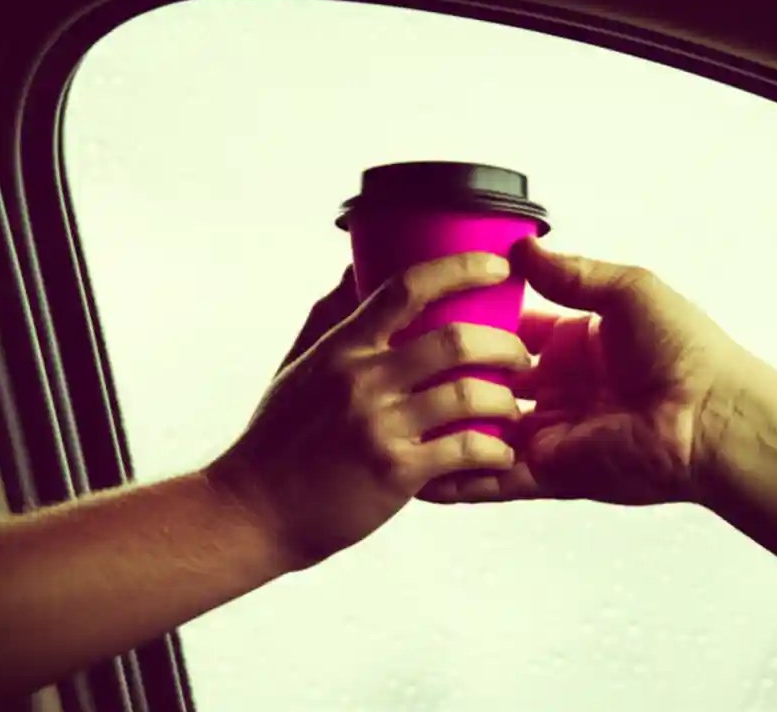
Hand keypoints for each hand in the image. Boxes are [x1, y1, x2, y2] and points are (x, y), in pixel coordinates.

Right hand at [212, 253, 532, 570]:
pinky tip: (501, 453)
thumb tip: (354, 270)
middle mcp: (363, 380)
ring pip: (468, 395)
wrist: (254, 510)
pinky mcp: (394, 472)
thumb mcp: (297, 366)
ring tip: (515, 406)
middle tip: (522, 355)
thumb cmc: (278, 438)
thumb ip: (330, 317)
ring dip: (505, 399)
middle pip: (453, 340)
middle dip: (504, 344)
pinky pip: (463, 451)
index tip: (498, 266)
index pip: (406, 288)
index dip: (460, 268)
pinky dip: (493, 450)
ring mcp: (380, 427)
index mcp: (343, 348)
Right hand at [419, 237, 751, 506]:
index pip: (511, 333)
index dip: (475, 325)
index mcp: (576, 345)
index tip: (431, 314)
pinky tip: (416, 478)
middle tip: (395, 365)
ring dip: (444, 428)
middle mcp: (559, 390)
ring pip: (482, 431)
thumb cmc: (685, 350)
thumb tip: (522, 249)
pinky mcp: (549, 472)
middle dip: (450, 377)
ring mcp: (551, 433)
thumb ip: (571, 274)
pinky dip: (456, 481)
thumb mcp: (627, 291)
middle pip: (489, 382)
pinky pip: (493, 479)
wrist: (711, 418)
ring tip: (388, 421)